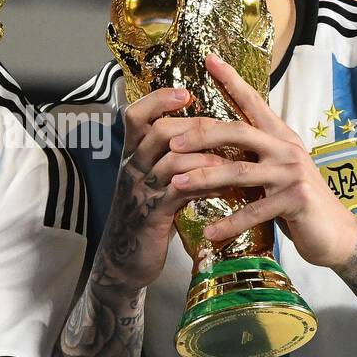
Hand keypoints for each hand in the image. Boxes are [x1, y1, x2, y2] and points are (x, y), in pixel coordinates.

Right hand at [92, 87, 228, 294]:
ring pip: (173, 159)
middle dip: (196, 127)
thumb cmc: (144, 220)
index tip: (186, 93)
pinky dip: (205, 185)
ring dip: (207, 156)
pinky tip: (224, 188)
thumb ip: (170, 163)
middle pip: (159, 131)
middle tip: (224, 130)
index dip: (158, 99)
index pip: (135, 116)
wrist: (124, 262)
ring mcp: (140, 190)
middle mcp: (132, 168)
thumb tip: (205, 141)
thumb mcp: (153, 185)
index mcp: (131, 157)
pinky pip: (181, 190)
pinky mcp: (152, 214)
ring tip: (232, 160)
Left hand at [168, 54, 356, 268]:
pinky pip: (255, 209)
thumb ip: (252, 157)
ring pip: (240, 170)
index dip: (232, 80)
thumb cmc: (297, 203)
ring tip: (176, 185)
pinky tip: (211, 232)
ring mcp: (294, 173)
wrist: (335, 233)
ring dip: (204, 178)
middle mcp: (288, 148)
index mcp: (280, 137)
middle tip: (170, 143)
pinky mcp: (297, 199)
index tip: (209, 58)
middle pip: (238, 132)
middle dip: (201, 135)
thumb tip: (213, 147)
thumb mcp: (275, 172)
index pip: (253, 102)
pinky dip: (231, 222)